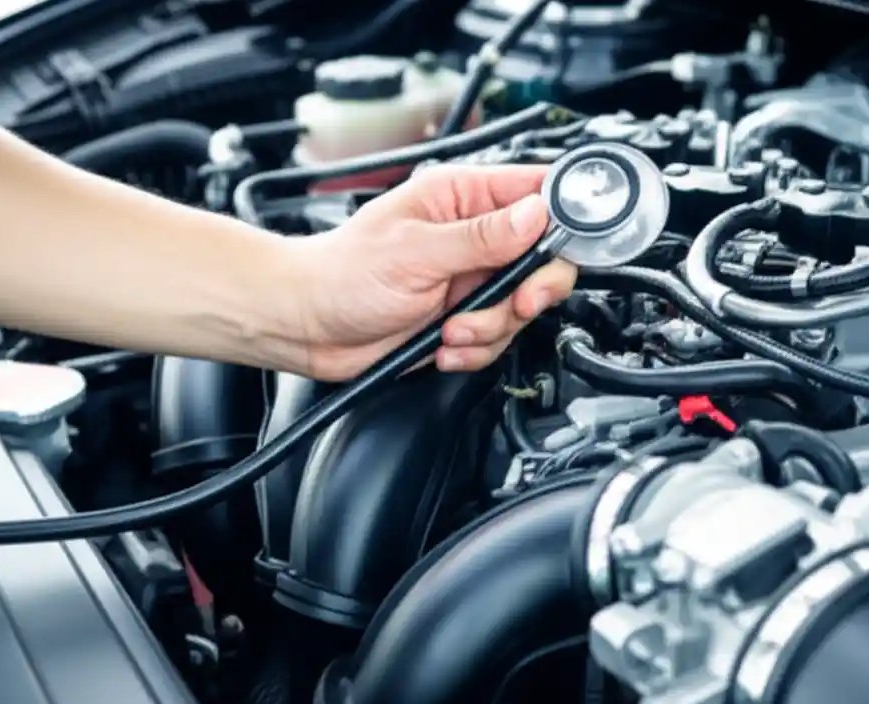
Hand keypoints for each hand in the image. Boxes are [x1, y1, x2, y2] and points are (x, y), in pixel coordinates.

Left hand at [287, 164, 575, 380]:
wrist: (307, 326)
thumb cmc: (341, 274)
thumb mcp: (416, 252)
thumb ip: (482, 237)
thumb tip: (535, 214)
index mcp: (461, 197)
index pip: (535, 190)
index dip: (561, 216)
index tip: (558, 248)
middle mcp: (473, 234)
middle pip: (543, 257)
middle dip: (530, 290)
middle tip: (514, 303)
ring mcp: (470, 277)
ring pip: (522, 304)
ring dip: (492, 326)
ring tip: (451, 329)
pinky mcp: (464, 315)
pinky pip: (498, 336)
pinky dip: (475, 348)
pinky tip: (443, 344)